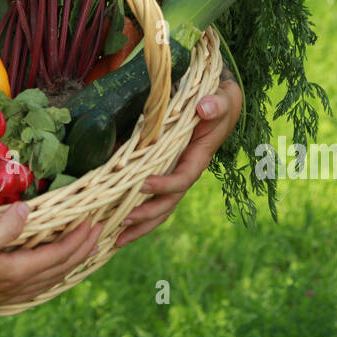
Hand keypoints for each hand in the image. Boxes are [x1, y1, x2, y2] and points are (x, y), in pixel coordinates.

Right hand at [0, 204, 103, 309]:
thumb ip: (3, 228)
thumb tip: (27, 210)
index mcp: (15, 270)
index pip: (59, 254)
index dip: (79, 238)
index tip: (95, 221)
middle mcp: (17, 284)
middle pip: (60, 268)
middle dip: (83, 249)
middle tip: (99, 231)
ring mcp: (8, 291)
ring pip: (51, 278)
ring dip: (71, 262)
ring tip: (84, 249)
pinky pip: (37, 284)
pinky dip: (53, 274)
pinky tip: (51, 269)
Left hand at [114, 67, 242, 247]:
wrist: (215, 102)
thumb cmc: (220, 101)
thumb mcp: (224, 99)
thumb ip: (218, 104)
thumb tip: (205, 108)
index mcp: (198, 158)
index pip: (183, 178)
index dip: (165, 185)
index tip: (144, 184)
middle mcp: (184, 171)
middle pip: (168, 203)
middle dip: (147, 215)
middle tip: (122, 222)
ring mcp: (172, 173)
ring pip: (158, 205)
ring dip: (139, 223)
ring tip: (115, 237)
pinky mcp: (160, 170)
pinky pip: (147, 194)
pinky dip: (132, 207)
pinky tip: (112, 220)